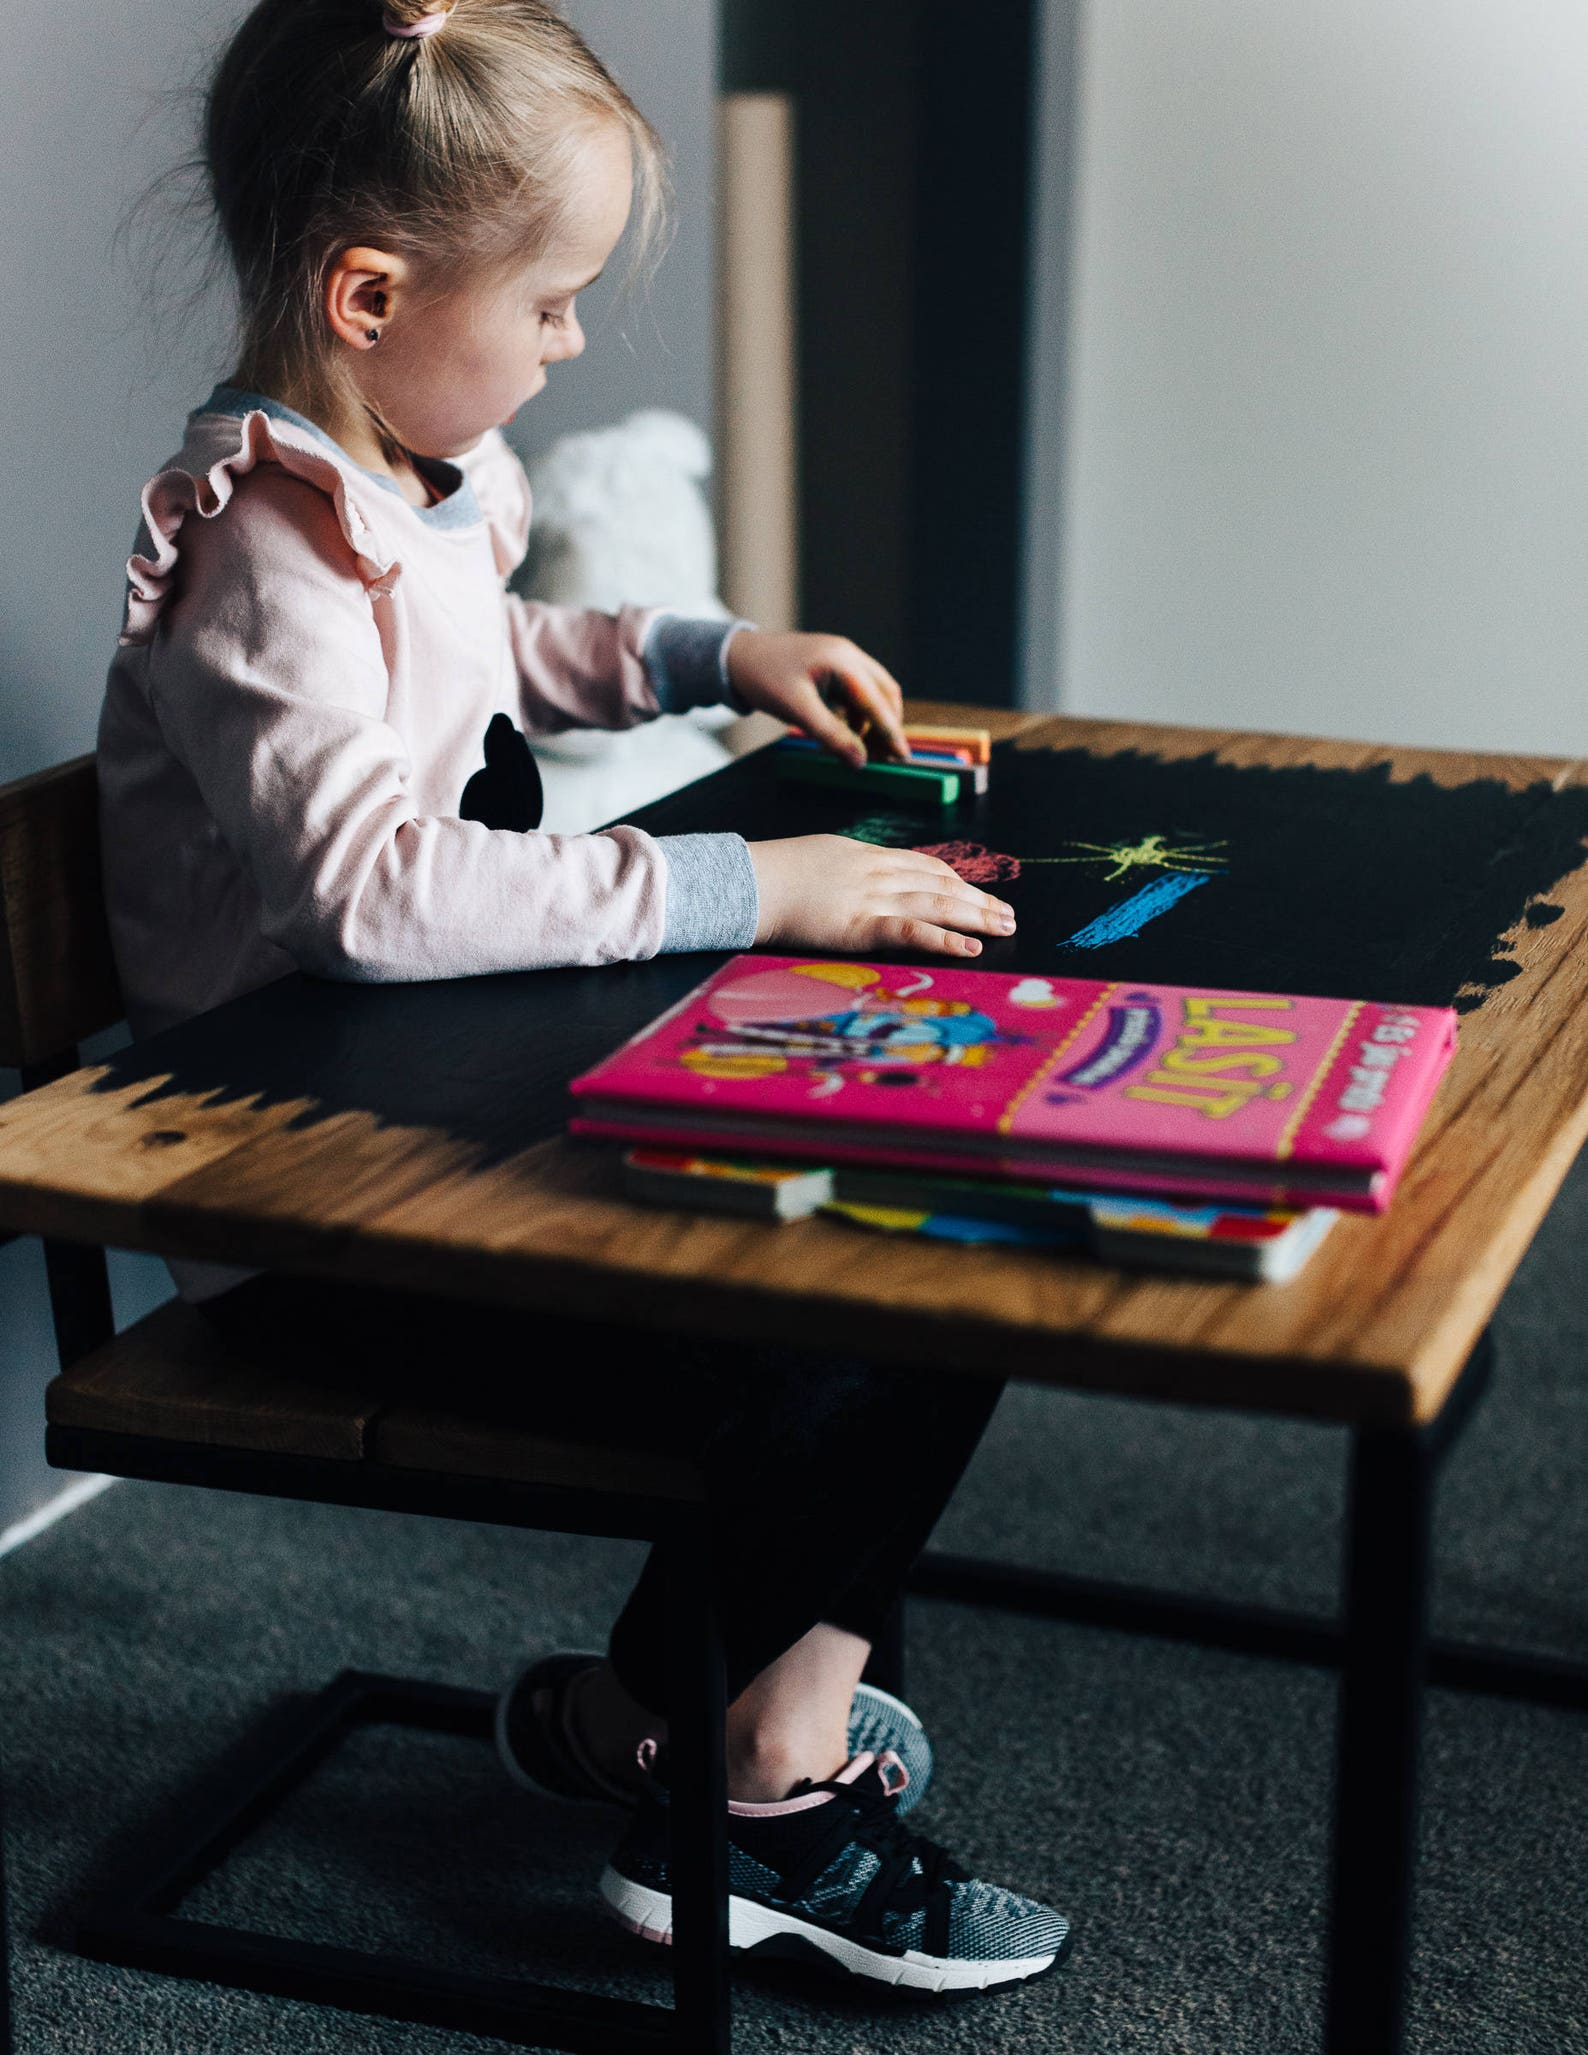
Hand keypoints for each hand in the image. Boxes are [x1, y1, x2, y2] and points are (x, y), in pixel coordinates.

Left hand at [726, 630, 910, 764]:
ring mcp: (842, 658)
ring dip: (872, 722)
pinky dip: (858, 715)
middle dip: (887, 725)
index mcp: (842, 660)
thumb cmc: (764, 679)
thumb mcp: (797, 710)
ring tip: (863, 751)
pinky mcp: (833, 666)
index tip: (902, 757)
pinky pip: (856, 692)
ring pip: (872, 693)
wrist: (738, 657)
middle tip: (887, 758)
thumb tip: (860, 761)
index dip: (891, 731)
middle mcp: (848, 655)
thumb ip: (830, 735)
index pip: (877, 700)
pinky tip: (847, 734)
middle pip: (884, 692)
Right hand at [748, 836, 1016, 957]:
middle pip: (941, 884)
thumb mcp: (817, 857)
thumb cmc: (771, 873)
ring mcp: (871, 898)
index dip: (958, 880)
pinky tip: (970, 948)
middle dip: (979, 899)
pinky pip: (911, 931)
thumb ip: (845, 868)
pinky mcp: (859, 926)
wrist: (748, 880)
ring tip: (1005, 928)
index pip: (925, 866)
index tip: (980, 892)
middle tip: (1009, 914)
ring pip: (937, 904)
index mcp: (866, 855)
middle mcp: (877, 873)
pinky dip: (944, 939)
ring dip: (976, 917)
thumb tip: (855, 879)